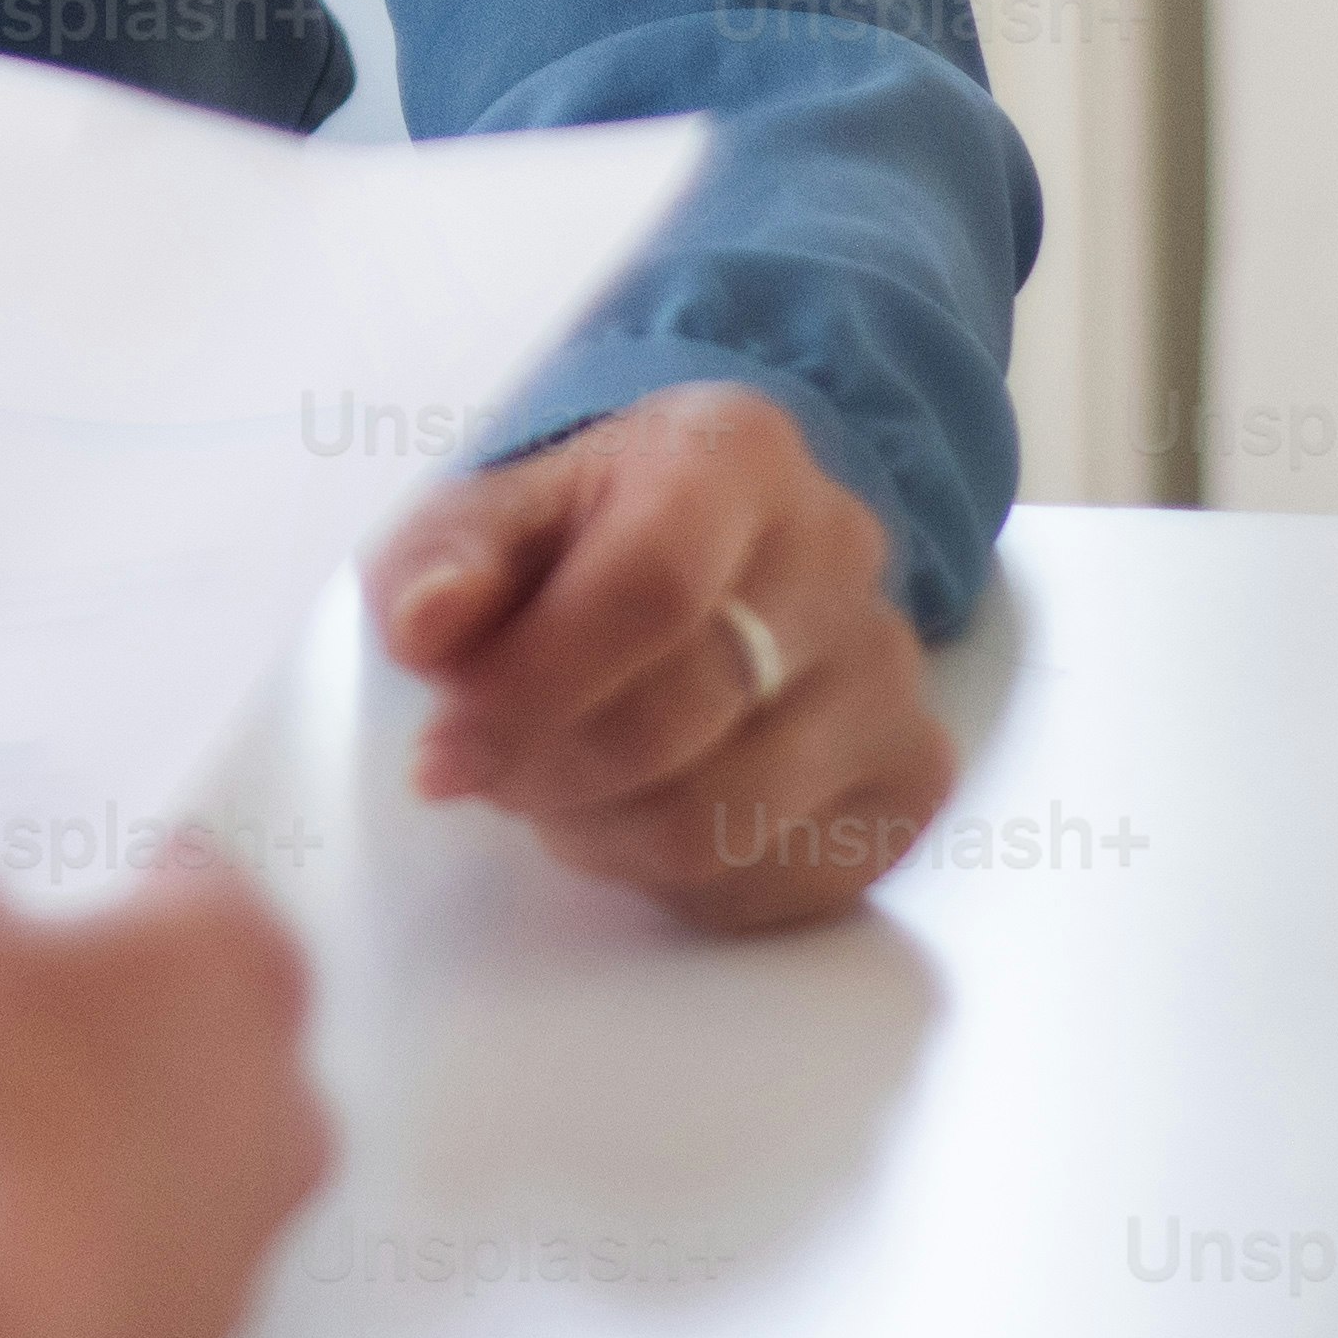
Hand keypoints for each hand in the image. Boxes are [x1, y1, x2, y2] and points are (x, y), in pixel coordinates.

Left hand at [366, 386, 948, 934]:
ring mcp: (890, 672)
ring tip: (557, 787)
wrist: (703, 561)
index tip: (440, 754)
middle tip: (486, 772)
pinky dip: (669, 882)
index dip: (531, 691)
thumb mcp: (486, 518)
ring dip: (597, 833)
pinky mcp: (910, 779)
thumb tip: (427, 625)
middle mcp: (841, 551)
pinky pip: (767, 886)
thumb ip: (442, 561)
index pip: (650, 588)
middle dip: (546, 771)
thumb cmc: (575, 540)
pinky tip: (637, 812)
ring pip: (717, 824)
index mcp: (736, 451)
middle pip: (679, 718)